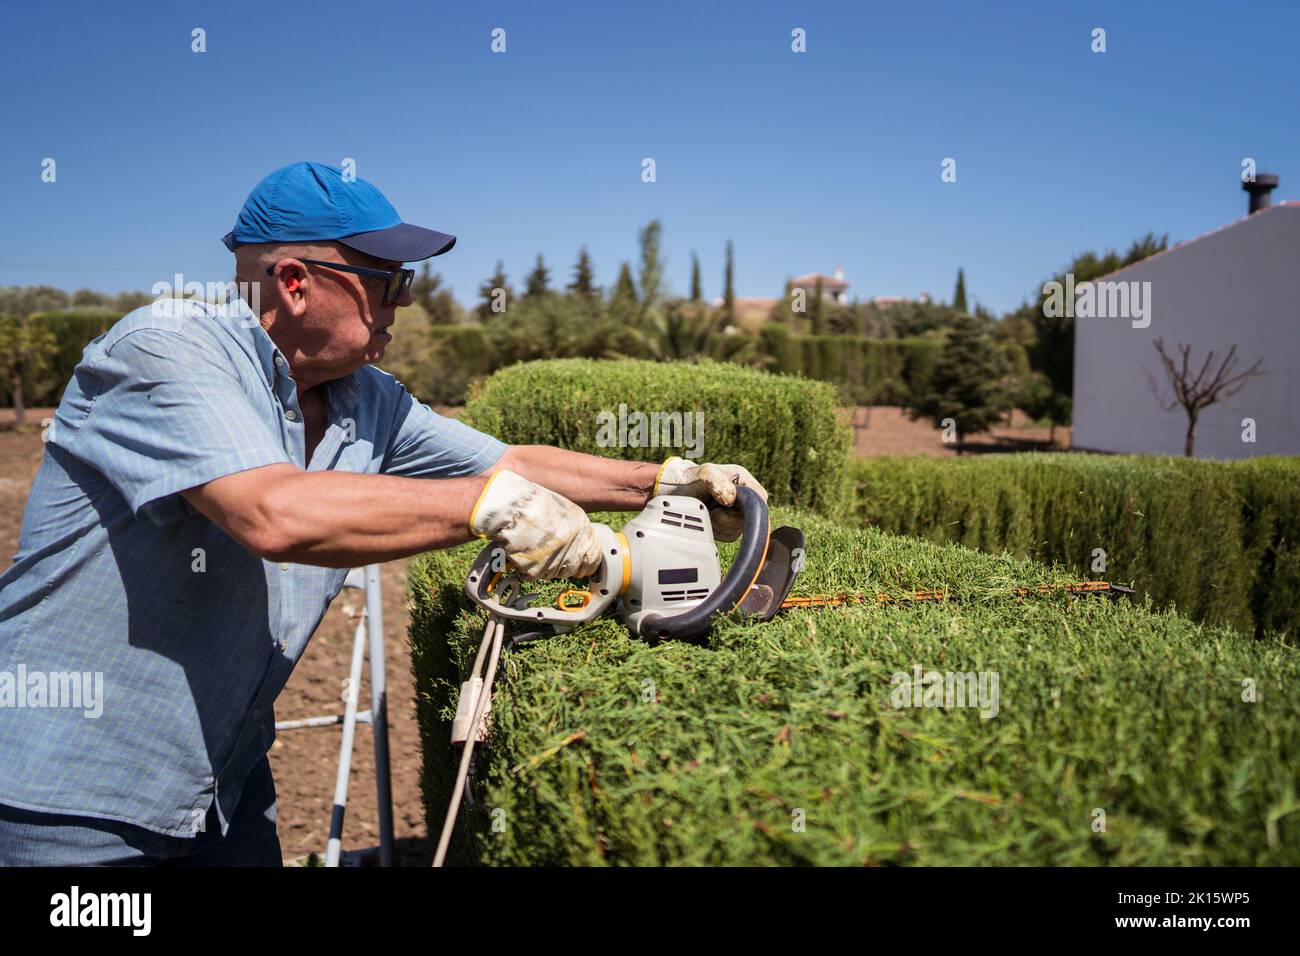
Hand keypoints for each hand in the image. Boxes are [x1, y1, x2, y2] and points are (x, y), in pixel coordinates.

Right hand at [469, 470, 602, 579]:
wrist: (510, 507)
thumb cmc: (532, 504)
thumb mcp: (563, 510)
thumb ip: (574, 529)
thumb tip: (578, 544)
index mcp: (582, 529)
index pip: (594, 557)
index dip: (588, 563)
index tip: (582, 565)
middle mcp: (573, 546)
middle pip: (575, 568)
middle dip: (565, 566)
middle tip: (550, 558)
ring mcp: (556, 559)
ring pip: (555, 573)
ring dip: (545, 566)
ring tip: (532, 548)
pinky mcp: (537, 570)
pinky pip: (535, 574)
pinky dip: (528, 567)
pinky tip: (523, 552)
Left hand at [653, 456, 768, 541]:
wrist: (673, 492)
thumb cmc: (690, 478)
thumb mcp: (705, 474)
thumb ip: (718, 482)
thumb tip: (730, 499)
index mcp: (743, 481)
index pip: (760, 497)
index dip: (750, 505)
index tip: (730, 506)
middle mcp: (741, 498)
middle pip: (750, 516)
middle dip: (729, 516)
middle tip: (713, 508)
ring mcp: (734, 514)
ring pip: (739, 528)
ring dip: (721, 523)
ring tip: (708, 512)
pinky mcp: (726, 526)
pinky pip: (729, 535)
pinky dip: (717, 531)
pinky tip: (708, 521)